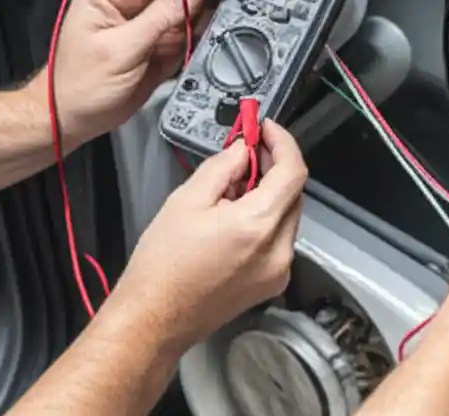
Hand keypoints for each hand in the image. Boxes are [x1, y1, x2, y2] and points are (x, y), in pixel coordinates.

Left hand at [29, 0, 234, 147]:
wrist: (70, 117)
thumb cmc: (81, 84)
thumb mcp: (122, 49)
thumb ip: (162, 17)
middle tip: (229, 4)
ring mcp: (142, 15)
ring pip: (185, 4)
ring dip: (201, 17)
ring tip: (215, 29)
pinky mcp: (153, 36)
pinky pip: (183, 27)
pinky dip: (195, 35)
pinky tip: (199, 43)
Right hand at [101, 120, 307, 350]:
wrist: (154, 319)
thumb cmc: (163, 263)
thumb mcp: (187, 200)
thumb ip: (223, 167)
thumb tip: (244, 149)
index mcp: (258, 225)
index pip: (293, 171)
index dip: (283, 143)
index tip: (265, 128)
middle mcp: (279, 249)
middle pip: (293, 193)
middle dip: (273, 168)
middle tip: (245, 153)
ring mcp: (279, 270)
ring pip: (288, 216)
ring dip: (269, 195)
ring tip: (232, 190)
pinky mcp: (273, 283)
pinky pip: (280, 240)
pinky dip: (266, 221)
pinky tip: (236, 218)